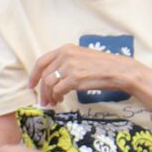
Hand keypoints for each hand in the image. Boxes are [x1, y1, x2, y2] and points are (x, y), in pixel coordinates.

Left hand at [30, 44, 151, 109]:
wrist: (120, 71)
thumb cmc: (104, 66)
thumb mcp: (82, 57)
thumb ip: (67, 62)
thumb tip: (53, 77)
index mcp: (66, 49)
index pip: (42, 61)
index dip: (33, 75)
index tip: (31, 85)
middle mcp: (66, 55)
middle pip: (44, 75)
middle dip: (42, 90)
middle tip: (44, 101)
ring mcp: (70, 66)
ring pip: (49, 84)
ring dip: (49, 95)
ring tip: (53, 102)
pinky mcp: (75, 78)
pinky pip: (58, 90)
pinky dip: (57, 97)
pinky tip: (61, 100)